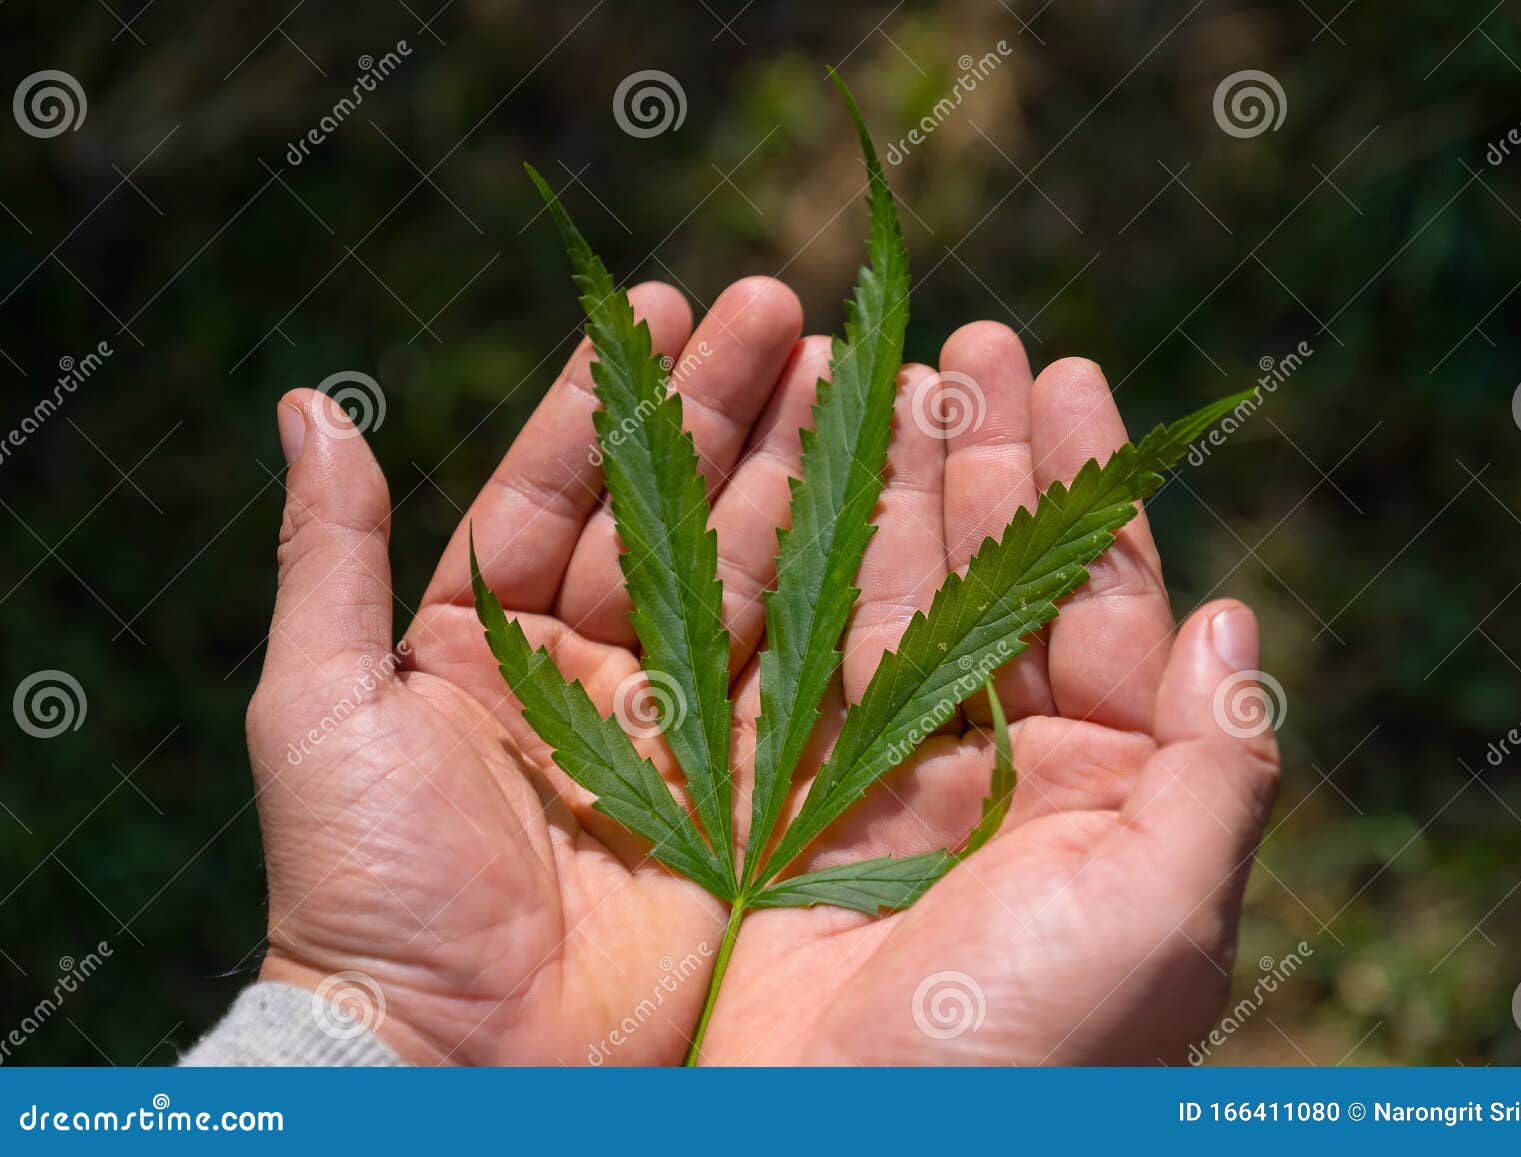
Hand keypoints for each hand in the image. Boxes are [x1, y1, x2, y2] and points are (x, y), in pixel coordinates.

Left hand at [245, 276, 815, 1064]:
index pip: (564, 492)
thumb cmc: (364, 886)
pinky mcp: (752, 798)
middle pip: (675, 518)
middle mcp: (595, 677)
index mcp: (489, 643)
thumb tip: (309, 408)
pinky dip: (848, 596)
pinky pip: (805, 680)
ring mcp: (682, 735)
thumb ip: (329, 559)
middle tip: (793, 313)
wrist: (451, 1058)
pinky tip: (888, 506)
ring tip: (854, 372)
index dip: (617, 400)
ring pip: (751, 580)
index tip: (669, 305)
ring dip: (800, 477)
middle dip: (732, 412)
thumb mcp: (321, 708)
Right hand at [698, 323, 1280, 1063]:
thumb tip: (1235, 617)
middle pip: (992, 577)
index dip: (1087, 484)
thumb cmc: (1026, 1050)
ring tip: (886, 367)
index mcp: (1096, 792)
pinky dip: (794, 558)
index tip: (1066, 371)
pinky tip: (798, 471)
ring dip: (890, 482)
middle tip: (974, 342)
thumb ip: (1218, 764)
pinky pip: (792, 647)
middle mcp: (991, 771)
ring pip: (890, 593)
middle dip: (986, 457)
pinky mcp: (778, 791)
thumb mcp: (1165, 912)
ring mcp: (878, 774)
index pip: (1102, 601)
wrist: (838, 1150)